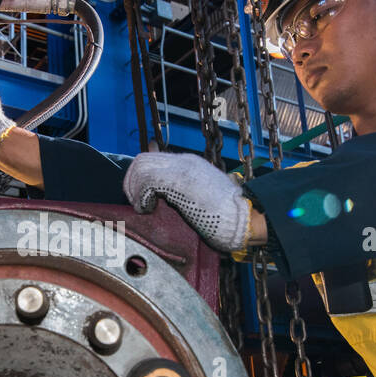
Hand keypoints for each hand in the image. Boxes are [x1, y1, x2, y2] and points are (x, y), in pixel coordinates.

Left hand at [123, 152, 252, 252]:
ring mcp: (182, 169)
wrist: (243, 218)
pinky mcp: (180, 181)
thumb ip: (178, 190)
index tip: (140, 198)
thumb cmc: (223, 216)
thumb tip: (155, 194)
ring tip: (144, 207)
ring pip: (141, 167)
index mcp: (189, 163)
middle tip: (139, 204)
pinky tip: (148, 209)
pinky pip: (147, 180)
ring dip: (135, 189)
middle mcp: (183, 161)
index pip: (152, 157)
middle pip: (142, 159)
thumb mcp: (198, 196)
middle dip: (132, 183)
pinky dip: (141, 196)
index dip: (139, 177)